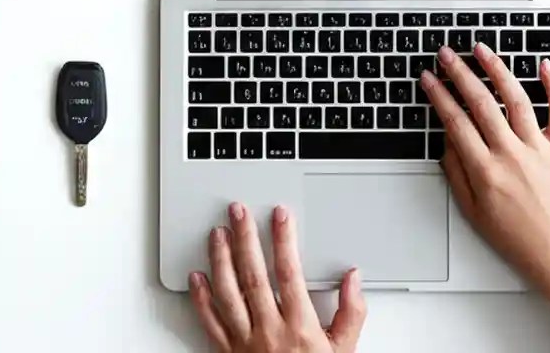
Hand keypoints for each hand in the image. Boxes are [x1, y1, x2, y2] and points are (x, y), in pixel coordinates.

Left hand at [189, 203, 365, 352]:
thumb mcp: (344, 352)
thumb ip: (351, 314)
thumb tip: (353, 280)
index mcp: (300, 328)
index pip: (290, 273)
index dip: (284, 240)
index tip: (280, 215)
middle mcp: (269, 332)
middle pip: (254, 275)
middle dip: (246, 238)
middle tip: (238, 212)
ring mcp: (244, 343)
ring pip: (227, 293)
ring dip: (220, 260)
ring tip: (217, 234)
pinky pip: (210, 323)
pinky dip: (200, 299)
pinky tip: (196, 277)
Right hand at [422, 43, 549, 290]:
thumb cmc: (515, 236)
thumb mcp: (470, 210)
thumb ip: (455, 172)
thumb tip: (446, 139)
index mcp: (485, 171)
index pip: (455, 121)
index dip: (438, 95)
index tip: (428, 79)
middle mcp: (512, 155)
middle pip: (481, 103)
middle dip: (459, 74)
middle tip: (446, 55)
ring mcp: (539, 150)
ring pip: (516, 100)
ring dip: (497, 70)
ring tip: (482, 50)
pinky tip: (543, 66)